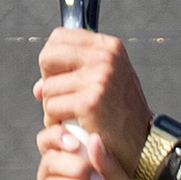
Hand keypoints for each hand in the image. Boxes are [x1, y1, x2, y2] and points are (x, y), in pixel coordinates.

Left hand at [34, 28, 153, 179]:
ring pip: (47, 88)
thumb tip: (38, 87)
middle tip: (65, 97)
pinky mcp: (89, 103)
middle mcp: (106, 57)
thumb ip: (74, 73)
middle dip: (49, 81)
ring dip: (53, 106)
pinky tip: (71, 125)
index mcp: (109, 47)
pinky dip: (56, 121)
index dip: (54, 60)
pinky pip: (51, 108)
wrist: (142, 142)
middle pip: (48, 58)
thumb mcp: (106, 80)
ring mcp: (99, 79)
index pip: (59, 37)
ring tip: (73, 115)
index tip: (63, 77)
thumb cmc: (120, 112)